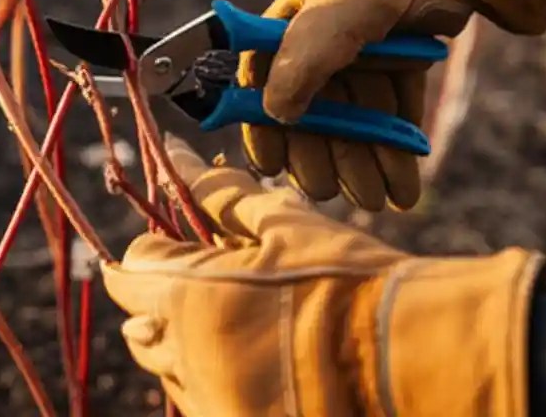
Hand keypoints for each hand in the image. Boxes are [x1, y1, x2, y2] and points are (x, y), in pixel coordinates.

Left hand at [102, 135, 545, 416]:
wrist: (414, 360)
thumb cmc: (349, 282)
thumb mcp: (285, 226)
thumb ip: (221, 193)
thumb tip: (178, 153)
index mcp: (188, 298)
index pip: (130, 270)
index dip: (156, 250)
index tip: (184, 244)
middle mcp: (186, 359)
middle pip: (140, 323)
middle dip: (165, 297)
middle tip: (216, 280)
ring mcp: (211, 403)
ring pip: (170, 367)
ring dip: (191, 339)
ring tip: (251, 321)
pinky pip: (204, 400)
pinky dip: (219, 377)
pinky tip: (264, 359)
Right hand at [239, 0, 545, 209]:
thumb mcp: (334, 15)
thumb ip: (301, 61)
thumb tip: (275, 114)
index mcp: (284, 30)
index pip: (263, 89)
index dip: (266, 131)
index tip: (275, 168)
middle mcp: (316, 50)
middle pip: (313, 118)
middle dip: (329, 160)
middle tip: (342, 196)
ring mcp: (358, 62)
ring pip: (355, 125)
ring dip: (368, 165)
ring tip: (386, 200)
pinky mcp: (396, 70)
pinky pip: (391, 118)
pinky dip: (397, 149)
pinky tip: (406, 184)